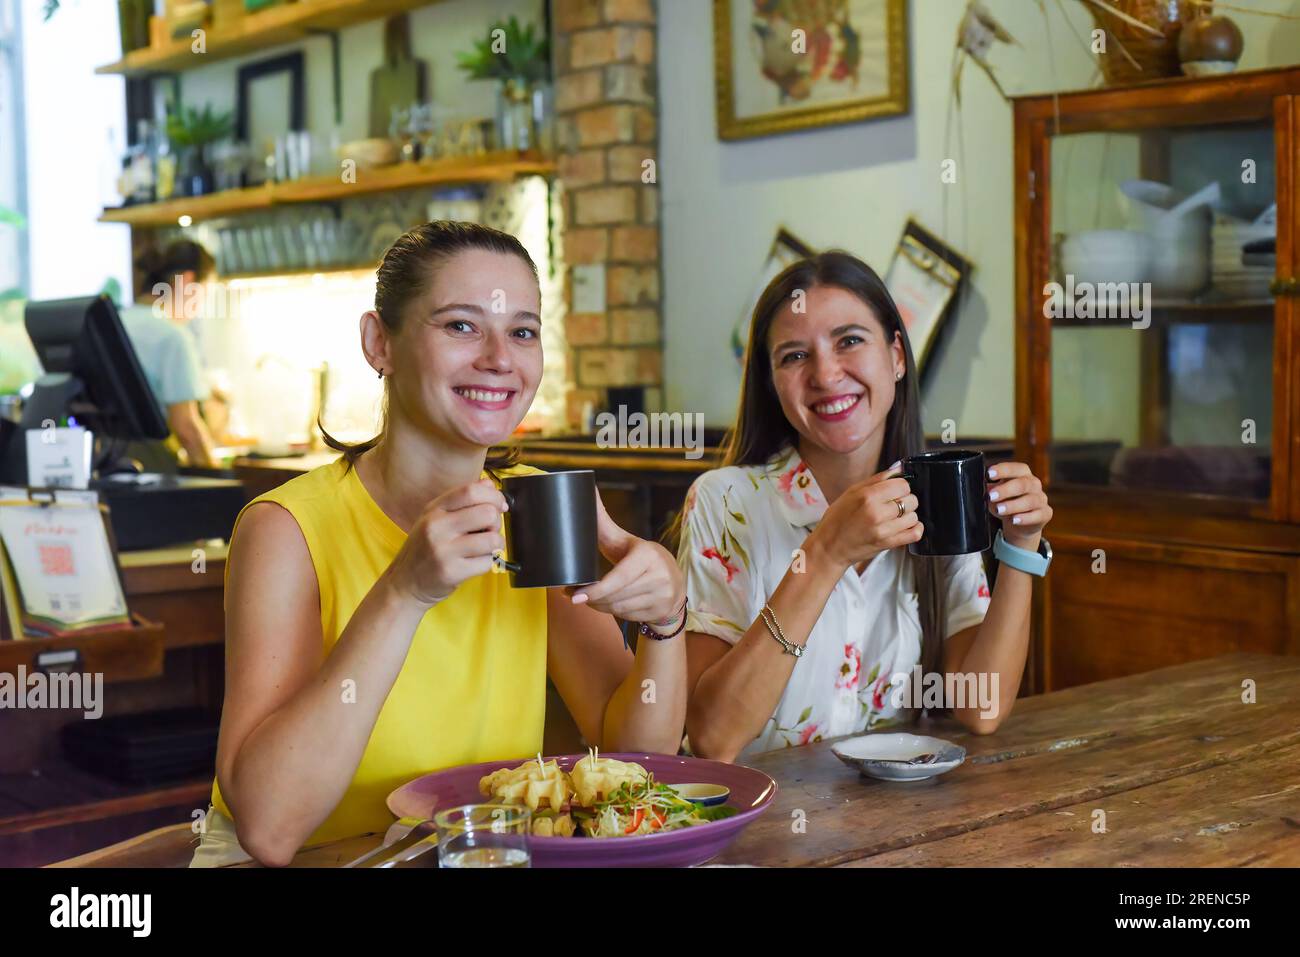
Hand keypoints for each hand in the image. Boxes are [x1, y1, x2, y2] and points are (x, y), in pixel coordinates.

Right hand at [385, 478, 506, 606]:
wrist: (405, 583)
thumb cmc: (425, 549)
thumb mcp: (435, 519)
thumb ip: (461, 501)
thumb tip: (489, 484)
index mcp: (434, 510)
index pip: (470, 491)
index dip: (493, 496)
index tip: (499, 505)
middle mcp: (437, 527)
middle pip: (487, 513)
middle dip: (497, 522)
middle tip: (489, 530)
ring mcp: (443, 550)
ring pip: (492, 539)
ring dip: (496, 544)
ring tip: (484, 548)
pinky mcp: (451, 572)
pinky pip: (487, 562)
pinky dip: (488, 562)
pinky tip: (475, 562)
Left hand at [567, 490, 684, 627]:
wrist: (675, 585)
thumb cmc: (642, 560)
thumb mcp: (626, 542)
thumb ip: (604, 522)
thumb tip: (588, 491)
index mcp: (648, 555)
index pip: (619, 577)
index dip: (596, 589)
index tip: (575, 594)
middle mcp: (659, 576)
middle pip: (615, 595)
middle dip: (591, 598)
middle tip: (574, 595)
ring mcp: (662, 596)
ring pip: (618, 608)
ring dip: (598, 606)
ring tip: (587, 599)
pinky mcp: (661, 611)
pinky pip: (627, 616)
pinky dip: (611, 612)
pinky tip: (606, 604)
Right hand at [806, 463, 920, 569]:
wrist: (829, 547)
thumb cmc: (837, 520)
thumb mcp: (851, 492)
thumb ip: (876, 480)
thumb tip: (897, 469)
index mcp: (867, 496)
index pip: (903, 485)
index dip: (900, 486)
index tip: (895, 490)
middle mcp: (877, 513)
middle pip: (911, 500)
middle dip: (905, 500)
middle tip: (894, 504)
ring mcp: (883, 530)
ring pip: (913, 517)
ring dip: (908, 516)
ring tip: (896, 517)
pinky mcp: (887, 544)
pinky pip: (914, 534)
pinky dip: (915, 529)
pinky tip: (906, 526)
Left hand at [986, 462, 1051, 549]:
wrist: (1020, 523)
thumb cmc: (1006, 502)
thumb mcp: (996, 495)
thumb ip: (990, 491)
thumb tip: (984, 489)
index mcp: (1022, 474)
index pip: (1015, 468)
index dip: (1003, 470)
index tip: (989, 474)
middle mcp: (1034, 484)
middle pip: (1023, 484)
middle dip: (1006, 490)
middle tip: (991, 496)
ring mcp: (1041, 499)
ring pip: (1030, 500)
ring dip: (1013, 505)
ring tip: (999, 509)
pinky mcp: (1045, 514)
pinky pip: (1038, 515)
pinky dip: (1025, 518)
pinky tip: (1014, 520)